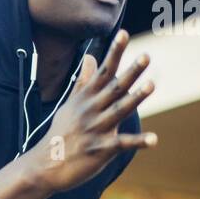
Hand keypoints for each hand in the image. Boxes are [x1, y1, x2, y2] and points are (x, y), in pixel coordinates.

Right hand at [30, 30, 157, 193]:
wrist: (45, 165)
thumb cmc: (61, 133)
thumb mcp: (70, 104)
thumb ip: (84, 81)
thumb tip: (90, 57)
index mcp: (85, 98)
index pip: (104, 71)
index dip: (114, 53)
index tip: (124, 33)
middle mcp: (91, 110)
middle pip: (114, 88)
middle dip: (130, 72)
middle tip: (146, 56)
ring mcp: (95, 129)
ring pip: (119, 110)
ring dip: (136, 98)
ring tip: (151, 85)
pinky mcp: (100, 150)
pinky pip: (122, 144)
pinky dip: (138, 142)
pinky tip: (154, 140)